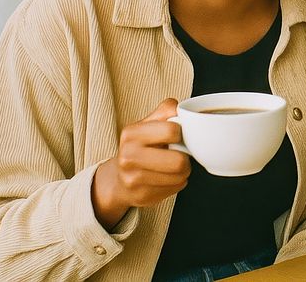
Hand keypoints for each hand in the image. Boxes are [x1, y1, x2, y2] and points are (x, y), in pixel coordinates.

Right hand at [91, 98, 190, 229]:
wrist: (119, 177)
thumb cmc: (141, 146)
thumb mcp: (149, 123)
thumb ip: (166, 110)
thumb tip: (180, 108)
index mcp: (131, 134)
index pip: (172, 130)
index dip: (181, 133)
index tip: (177, 136)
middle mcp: (128, 157)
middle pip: (179, 161)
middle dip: (186, 157)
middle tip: (180, 154)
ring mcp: (133, 180)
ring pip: (180, 176)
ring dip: (184, 171)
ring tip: (174, 166)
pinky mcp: (142, 197)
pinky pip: (176, 188)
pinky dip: (178, 182)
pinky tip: (167, 177)